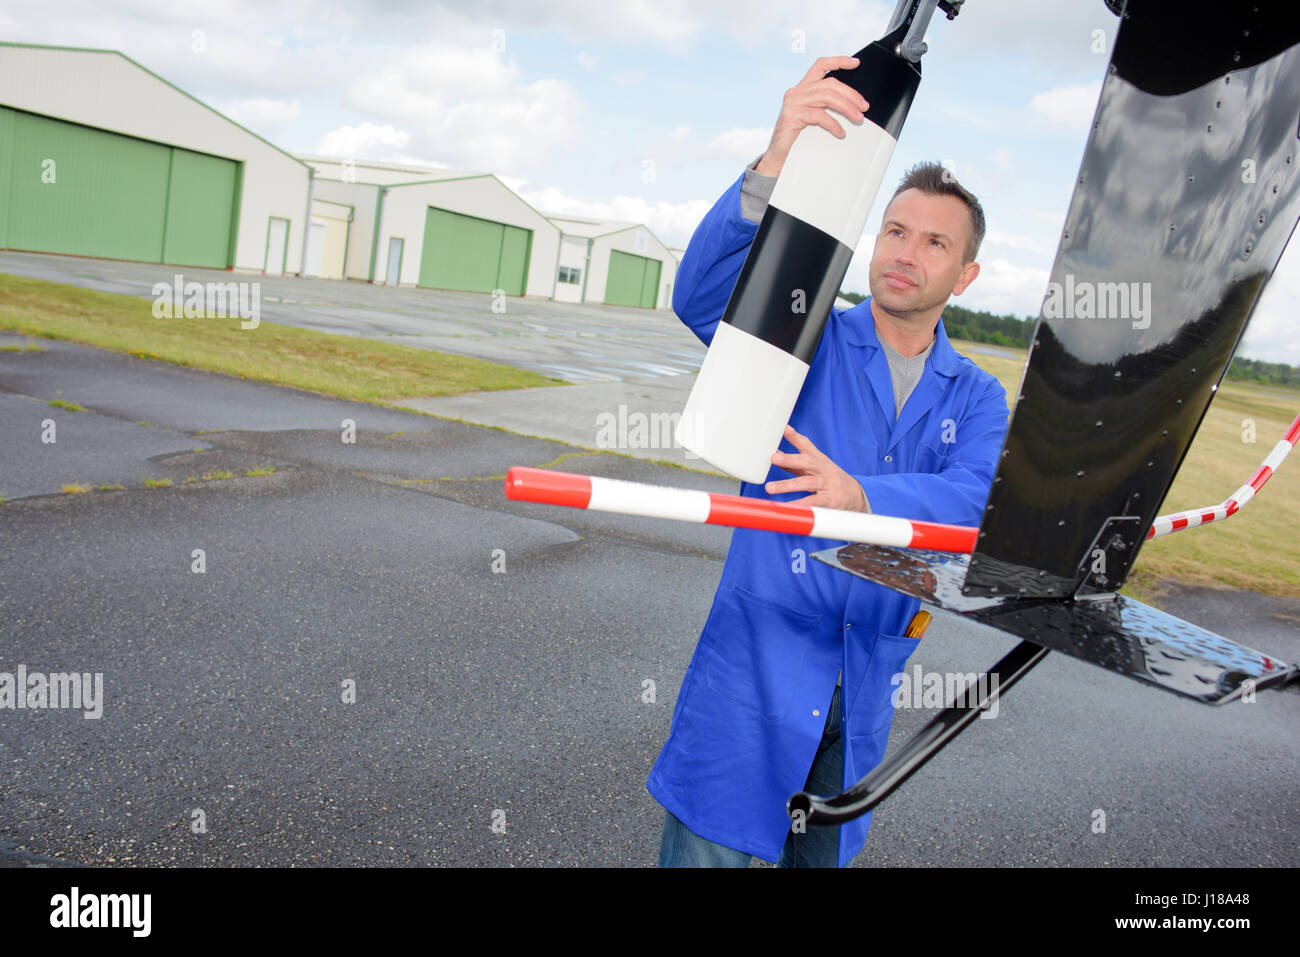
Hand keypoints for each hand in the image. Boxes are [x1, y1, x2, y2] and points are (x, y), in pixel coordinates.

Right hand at [754, 56, 868, 177]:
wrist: (779, 156)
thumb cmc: (798, 137)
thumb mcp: (814, 116)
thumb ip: (826, 105)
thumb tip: (853, 105)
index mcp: (802, 88)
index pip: (821, 65)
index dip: (838, 61)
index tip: (856, 63)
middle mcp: (796, 91)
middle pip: (829, 84)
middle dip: (851, 94)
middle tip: (864, 106)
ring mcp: (793, 102)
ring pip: (827, 97)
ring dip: (846, 107)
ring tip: (857, 118)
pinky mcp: (792, 115)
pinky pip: (819, 115)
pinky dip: (833, 123)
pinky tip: (840, 132)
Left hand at [765, 425, 866, 510]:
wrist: (858, 497)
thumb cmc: (832, 480)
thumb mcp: (818, 468)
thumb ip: (797, 463)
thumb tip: (776, 453)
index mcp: (821, 462)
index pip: (808, 448)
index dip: (796, 438)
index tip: (785, 429)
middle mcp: (825, 471)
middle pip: (808, 462)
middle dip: (790, 459)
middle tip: (773, 458)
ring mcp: (829, 485)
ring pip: (807, 483)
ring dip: (788, 485)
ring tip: (770, 488)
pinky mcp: (831, 501)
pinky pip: (814, 502)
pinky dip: (800, 505)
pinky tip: (787, 507)